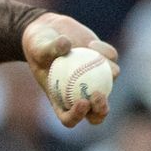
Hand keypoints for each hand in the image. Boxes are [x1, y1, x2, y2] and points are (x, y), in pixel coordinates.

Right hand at [22, 12, 119, 127]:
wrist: (49, 31)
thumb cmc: (37, 44)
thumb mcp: (38, 46)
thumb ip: (49, 48)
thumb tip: (65, 45)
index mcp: (60, 100)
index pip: (69, 118)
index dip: (77, 116)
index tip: (81, 102)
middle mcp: (80, 94)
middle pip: (96, 113)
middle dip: (101, 109)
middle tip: (98, 94)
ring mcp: (96, 80)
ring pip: (110, 83)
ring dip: (106, 70)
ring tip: (90, 51)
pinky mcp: (104, 63)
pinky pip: (112, 60)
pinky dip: (105, 52)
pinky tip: (92, 44)